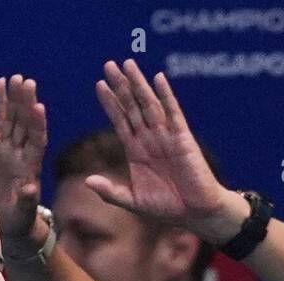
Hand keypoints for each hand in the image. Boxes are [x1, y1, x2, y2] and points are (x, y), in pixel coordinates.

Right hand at [0, 74, 47, 242]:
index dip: (37, 125)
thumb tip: (29, 189)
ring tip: (16, 78)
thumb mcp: (21, 213)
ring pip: (13, 118)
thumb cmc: (17, 219)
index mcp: (31, 166)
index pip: (36, 141)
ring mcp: (8, 146)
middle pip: (26, 124)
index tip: (38, 108)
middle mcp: (21, 152)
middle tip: (27, 83)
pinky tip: (0, 83)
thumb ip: (26, 201)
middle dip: (26, 103)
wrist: (7, 218)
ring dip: (15, 98)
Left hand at [91, 59, 238, 242]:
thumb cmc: (167, 208)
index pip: (121, 120)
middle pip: (132, 107)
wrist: (196, 213)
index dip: (110, 103)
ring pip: (149, 104)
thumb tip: (87, 180)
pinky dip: (166, 96)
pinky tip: (158, 79)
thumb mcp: (133, 201)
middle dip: (120, 86)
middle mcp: (150, 139)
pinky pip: (173, 113)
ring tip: (128, 64)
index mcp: (137, 151)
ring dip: (138, 84)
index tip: (99, 85)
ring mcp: (166, 136)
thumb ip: (111, 191)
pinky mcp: (183, 138)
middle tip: (109, 64)